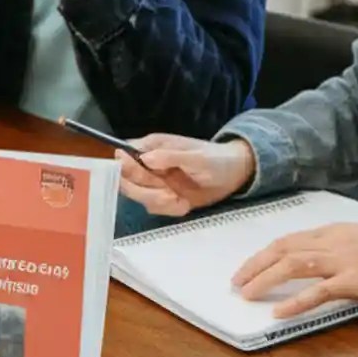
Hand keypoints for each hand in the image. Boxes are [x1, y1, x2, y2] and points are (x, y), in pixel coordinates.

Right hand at [115, 133, 254, 216]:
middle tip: (168, 195)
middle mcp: (148, 164)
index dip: (127, 170)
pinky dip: (169, 210)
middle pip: (127, 181)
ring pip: (140, 197)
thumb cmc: (216, 159)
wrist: (233, 174)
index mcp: (151, 146)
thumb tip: (145, 158)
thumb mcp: (196, 157)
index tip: (148, 179)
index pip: (124, 157)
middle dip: (146, 191)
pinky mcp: (163, 197)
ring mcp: (155, 182)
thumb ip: (170, 157)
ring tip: (179, 200)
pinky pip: (155, 208)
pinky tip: (184, 205)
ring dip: (159, 202)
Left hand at [232, 224, 357, 317]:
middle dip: (254, 265)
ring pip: (292, 265)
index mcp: (334, 231)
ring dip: (265, 280)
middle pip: (282, 249)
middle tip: (237, 282)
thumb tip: (314, 260)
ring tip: (247, 295)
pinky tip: (278, 312)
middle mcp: (333, 242)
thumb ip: (336, 247)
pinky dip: (294, 302)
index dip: (264, 254)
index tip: (248, 266)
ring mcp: (342, 261)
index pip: (288, 239)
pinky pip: (317, 292)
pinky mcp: (353, 281)